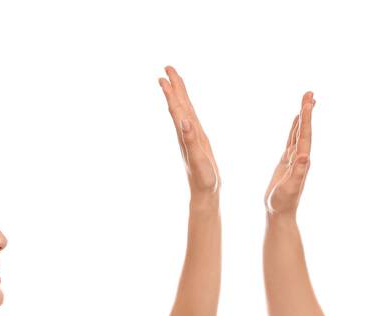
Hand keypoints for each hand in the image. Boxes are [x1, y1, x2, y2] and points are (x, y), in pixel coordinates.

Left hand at [158, 65, 218, 197]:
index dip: (171, 93)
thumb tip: (183, 121)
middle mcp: (185, 133)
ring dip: (178, 95)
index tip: (163, 76)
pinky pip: (191, 119)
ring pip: (184, 111)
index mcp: (185, 135)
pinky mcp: (197, 141)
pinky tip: (186, 106)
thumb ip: (190, 141)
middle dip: (174, 87)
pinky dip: (187, 108)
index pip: (176, 109)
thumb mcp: (197, 160)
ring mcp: (191, 137)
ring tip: (174, 81)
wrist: (205, 192)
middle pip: (178, 105)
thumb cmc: (203, 179)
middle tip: (167, 68)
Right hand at [265, 91, 314, 215]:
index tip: (308, 102)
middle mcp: (300, 157)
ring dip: (303, 117)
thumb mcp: (290, 188)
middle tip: (310, 92)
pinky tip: (296, 121)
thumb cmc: (283, 203)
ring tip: (307, 100)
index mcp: (301, 160)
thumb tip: (304, 156)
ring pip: (299, 133)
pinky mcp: (287, 162)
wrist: (279, 214)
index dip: (306, 118)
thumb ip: (298, 172)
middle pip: (305, 130)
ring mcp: (294, 159)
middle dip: (307, 111)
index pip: (305, 135)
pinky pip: (292, 140)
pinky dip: (295, 128)